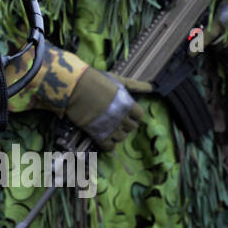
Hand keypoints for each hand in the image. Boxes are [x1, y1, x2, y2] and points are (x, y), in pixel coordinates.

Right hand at [5, 44, 149, 151]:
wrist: (75, 87)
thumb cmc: (96, 81)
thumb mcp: (118, 80)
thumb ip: (135, 85)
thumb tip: (151, 87)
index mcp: (128, 105)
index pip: (139, 115)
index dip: (133, 114)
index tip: (125, 111)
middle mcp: (122, 118)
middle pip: (131, 127)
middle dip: (125, 124)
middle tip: (115, 118)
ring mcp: (111, 127)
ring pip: (121, 137)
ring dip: (117, 133)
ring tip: (108, 127)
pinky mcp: (98, 134)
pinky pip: (109, 147)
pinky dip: (108, 145)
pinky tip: (103, 138)